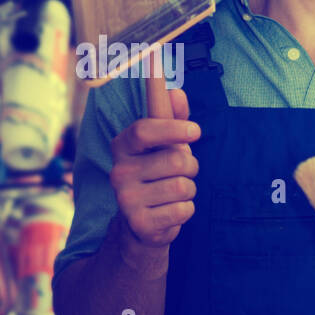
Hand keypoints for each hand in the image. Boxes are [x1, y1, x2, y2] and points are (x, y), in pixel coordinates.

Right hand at [109, 84, 199, 247]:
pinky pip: (183, 209)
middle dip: (191, 166)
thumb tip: (176, 91)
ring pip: (183, 186)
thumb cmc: (158, 172)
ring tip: (174, 193)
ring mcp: (127, 199)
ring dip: (189, 190)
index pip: (144, 130)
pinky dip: (186, 210)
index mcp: (122, 146)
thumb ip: (172, 116)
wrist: (143, 223)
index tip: (195, 131)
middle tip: (182, 172)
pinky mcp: (140, 223)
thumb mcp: (165, 143)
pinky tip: (171, 211)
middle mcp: (119, 171)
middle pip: (176, 160)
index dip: (173, 128)